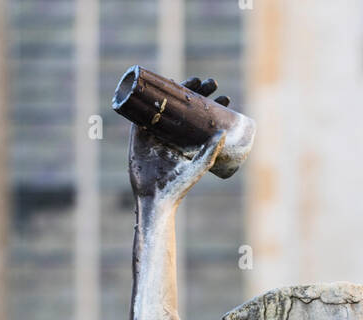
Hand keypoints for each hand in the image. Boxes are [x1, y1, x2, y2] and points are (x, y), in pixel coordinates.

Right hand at [128, 76, 229, 202]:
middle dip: (198, 91)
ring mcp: (156, 131)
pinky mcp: (140, 133)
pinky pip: (142, 110)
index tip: (223, 95)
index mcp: (189, 140)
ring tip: (191, 78)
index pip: (202, 116)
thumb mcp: (197, 167)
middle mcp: (173, 132)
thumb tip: (223, 132)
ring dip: (176, 88)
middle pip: (186, 105)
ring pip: (166, 103)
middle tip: (211, 83)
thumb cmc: (178, 186)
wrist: (154, 197)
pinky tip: (154, 82)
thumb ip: (210, 152)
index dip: (212, 104)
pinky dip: (146, 95)